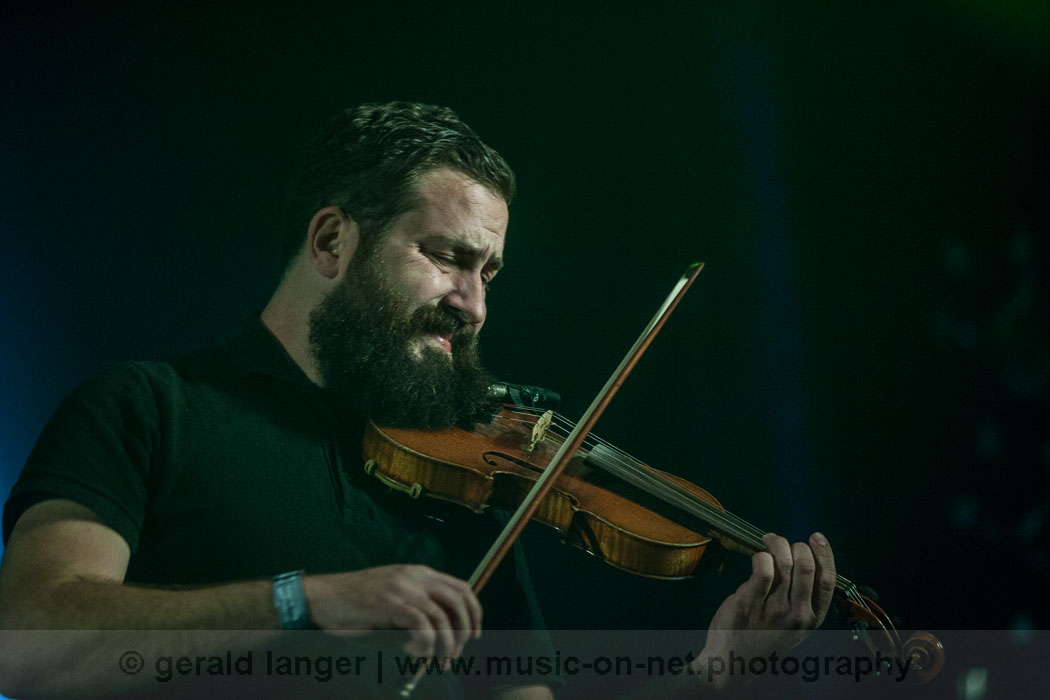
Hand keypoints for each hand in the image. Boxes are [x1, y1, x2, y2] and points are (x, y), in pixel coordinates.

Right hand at [302, 565, 481, 660]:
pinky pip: (421, 625)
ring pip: (442, 617)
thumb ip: (417, 610)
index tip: (474, 635)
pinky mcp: (389, 602)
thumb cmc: (355, 605)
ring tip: (438, 661)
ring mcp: (402, 587)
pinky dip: (424, 643)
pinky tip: (412, 651)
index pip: (461, 588)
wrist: (323, 598)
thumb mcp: (393, 601)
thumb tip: (442, 638)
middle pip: (458, 601)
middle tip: (456, 654)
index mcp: (419, 573)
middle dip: (464, 631)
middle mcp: (415, 576)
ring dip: (446, 644)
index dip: (474, 613)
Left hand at [692, 533, 835, 686]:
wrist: (733, 662)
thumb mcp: (793, 625)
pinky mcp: (750, 602)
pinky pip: (763, 567)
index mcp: (812, 618)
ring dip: (777, 544)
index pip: (827, 580)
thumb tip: (802, 559)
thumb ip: (801, 599)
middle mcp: (797, 614)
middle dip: (796, 545)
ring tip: (769, 542)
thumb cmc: (762, 638)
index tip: (816, 537)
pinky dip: (761, 554)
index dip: (825, 554)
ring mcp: (774, 609)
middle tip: (784, 544)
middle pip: (806, 566)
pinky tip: (757, 556)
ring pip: (784, 562)